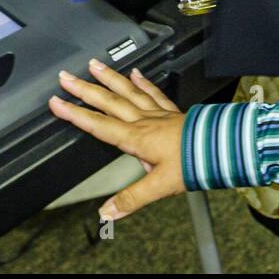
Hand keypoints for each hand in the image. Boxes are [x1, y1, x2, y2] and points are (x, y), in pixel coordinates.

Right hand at [50, 59, 186, 219]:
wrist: (222, 147)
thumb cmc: (194, 163)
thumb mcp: (160, 186)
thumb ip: (132, 198)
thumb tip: (107, 212)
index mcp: (136, 138)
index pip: (98, 124)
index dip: (75, 114)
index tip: (57, 102)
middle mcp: (144, 121)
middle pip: (109, 101)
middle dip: (85, 89)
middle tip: (66, 77)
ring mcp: (158, 114)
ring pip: (128, 91)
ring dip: (110, 78)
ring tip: (94, 65)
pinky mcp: (172, 112)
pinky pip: (153, 92)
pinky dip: (142, 82)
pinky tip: (135, 73)